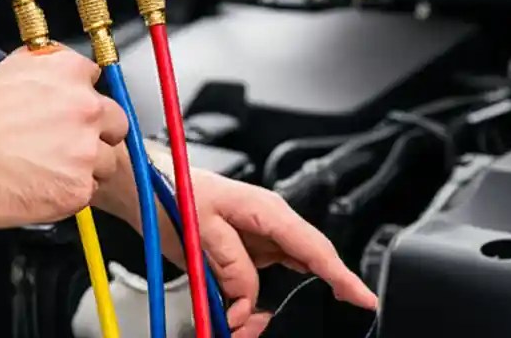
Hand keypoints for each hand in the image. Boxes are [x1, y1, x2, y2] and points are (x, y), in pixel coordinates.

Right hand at [0, 45, 129, 226]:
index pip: (101, 84)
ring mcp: (85, 150)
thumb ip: (48, 68)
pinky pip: (87, 192)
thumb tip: (62, 70)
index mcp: (70, 72)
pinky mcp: (77, 188)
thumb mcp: (10, 69)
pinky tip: (40, 185)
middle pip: (116, 123)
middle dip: (97, 134)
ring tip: (45, 168)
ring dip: (83, 166)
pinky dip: (68, 193)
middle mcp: (86, 107)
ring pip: (105, 161)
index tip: (75, 113)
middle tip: (67, 145)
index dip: (85, 101)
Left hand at [95, 152, 376, 337]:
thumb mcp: (200, 230)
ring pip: (282, 282)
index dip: (342, 275)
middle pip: (305, 268)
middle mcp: (271, 224)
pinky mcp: (247, 252)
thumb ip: (231, 264)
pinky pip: (261, 283)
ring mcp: (260, 239)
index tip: (364, 298)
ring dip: (262, 308)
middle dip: (296, 302)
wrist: (146, 187)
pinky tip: (236, 315)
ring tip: (237, 324)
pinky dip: (251, 304)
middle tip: (264, 325)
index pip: (314, 247)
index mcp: (267, 211)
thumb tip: (247, 299)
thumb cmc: (173, 192)